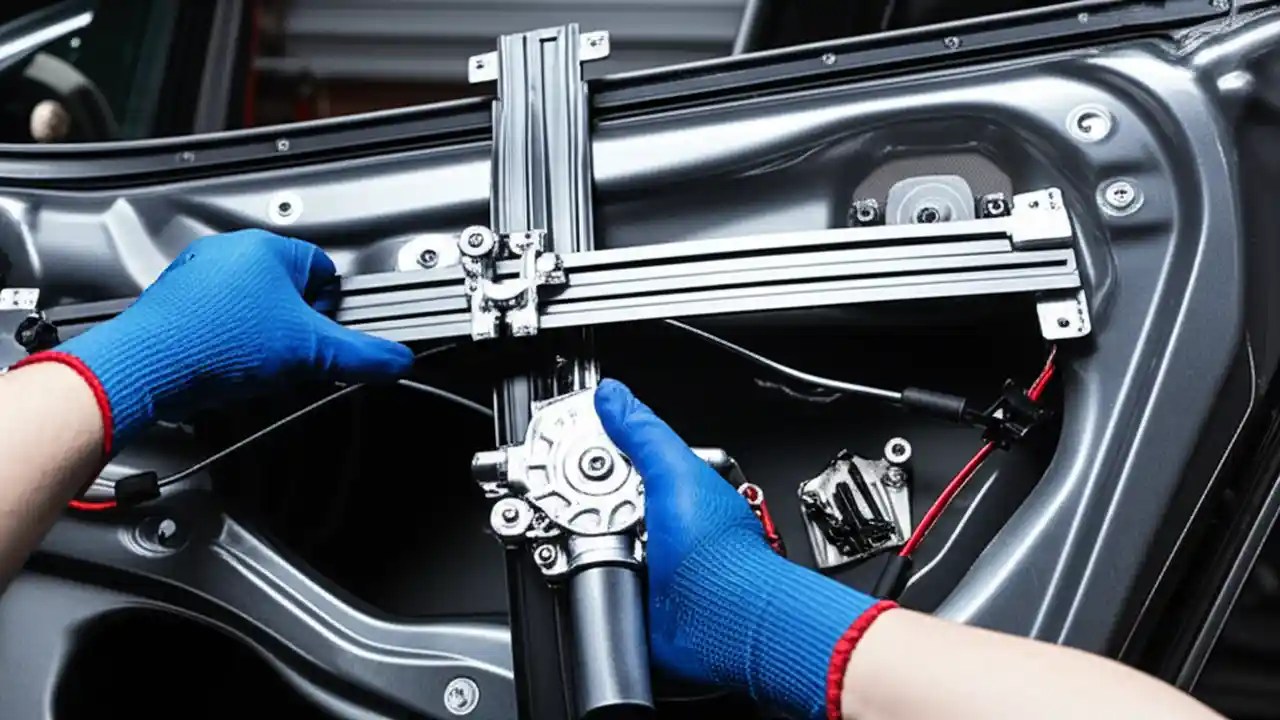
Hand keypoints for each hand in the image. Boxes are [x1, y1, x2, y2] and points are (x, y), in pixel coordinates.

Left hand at [46, 229, 411, 450]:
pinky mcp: (175, 302)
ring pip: (254, 305)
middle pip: (291, 290)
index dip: (333, 311)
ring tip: (257, 363)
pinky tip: (227, 365)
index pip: (326, 273)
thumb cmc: (217, 345)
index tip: (327, 337)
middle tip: (293, 355)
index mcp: (267, 249)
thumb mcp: (310, 353)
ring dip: (263, 335)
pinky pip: (220, 318)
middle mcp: (230, 252)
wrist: (148, 369)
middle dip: (297, 326)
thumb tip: (394, 358)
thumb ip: (362, 356)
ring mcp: (199, 275)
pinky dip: (230, 342)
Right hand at [596, 379, 881, 719]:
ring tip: (580, 536)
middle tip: (572, 502)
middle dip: (587, 505)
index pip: (626, 462)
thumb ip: (642, 431)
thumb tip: (613, 395)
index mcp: (677, 489)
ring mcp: (653, 563)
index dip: (597, 458)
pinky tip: (592, 567)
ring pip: (602, 543)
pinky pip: (605, 581)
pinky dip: (594, 577)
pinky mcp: (640, 598)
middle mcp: (666, 525)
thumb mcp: (673, 471)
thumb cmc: (716, 549)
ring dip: (588, 543)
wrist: (721, 616)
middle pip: (607, 504)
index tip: (571, 455)